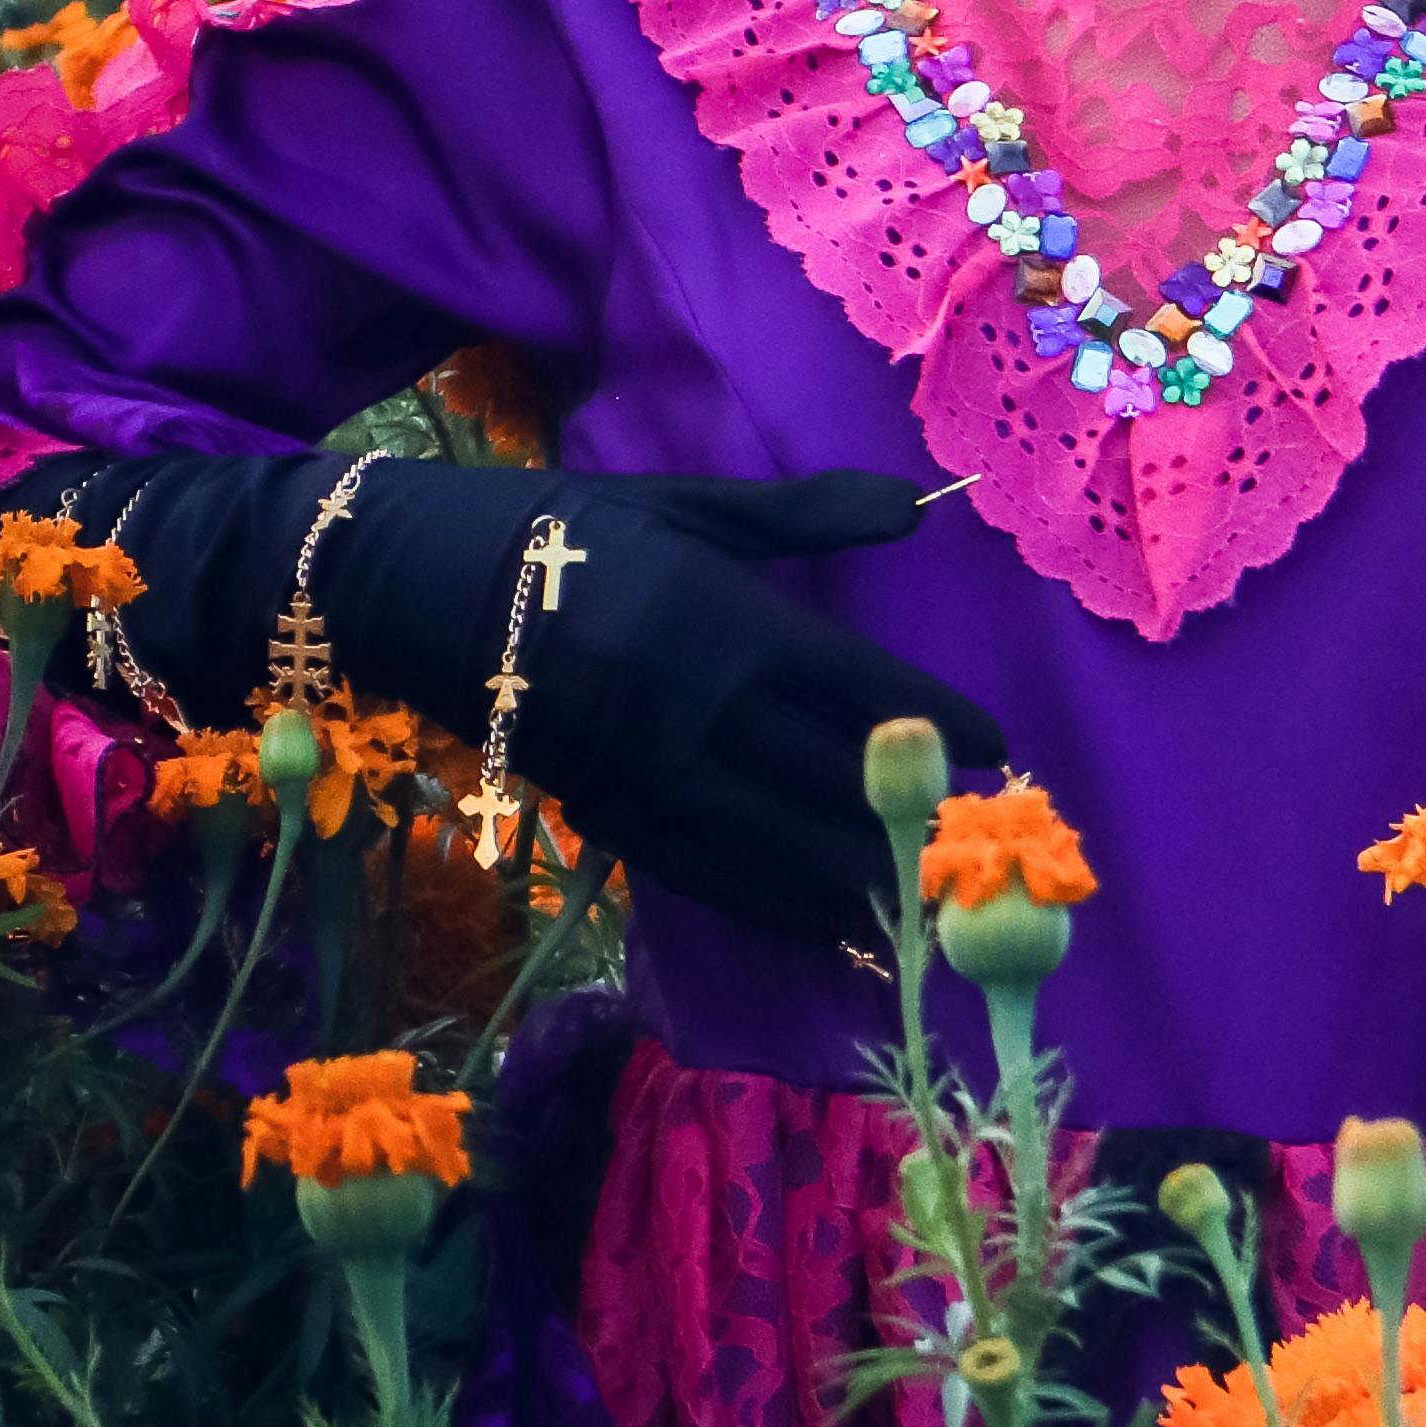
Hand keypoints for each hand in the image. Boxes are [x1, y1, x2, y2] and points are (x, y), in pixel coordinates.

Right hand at [335, 462, 1005, 945]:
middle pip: (837, 780)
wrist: (428, 591)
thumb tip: (913, 506)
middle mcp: (700, 710)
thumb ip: (805, 516)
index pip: (864, 689)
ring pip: (785, 847)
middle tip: (985, 833)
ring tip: (935, 889)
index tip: (997, 744)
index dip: (940, 721)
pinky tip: (838, 919)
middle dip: (920, 811)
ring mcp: (654, 776)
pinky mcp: (613, 821)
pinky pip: (716, 878)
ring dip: (867, 873)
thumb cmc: (572, 534)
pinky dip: (783, 906)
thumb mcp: (691, 508)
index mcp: (728, 622)